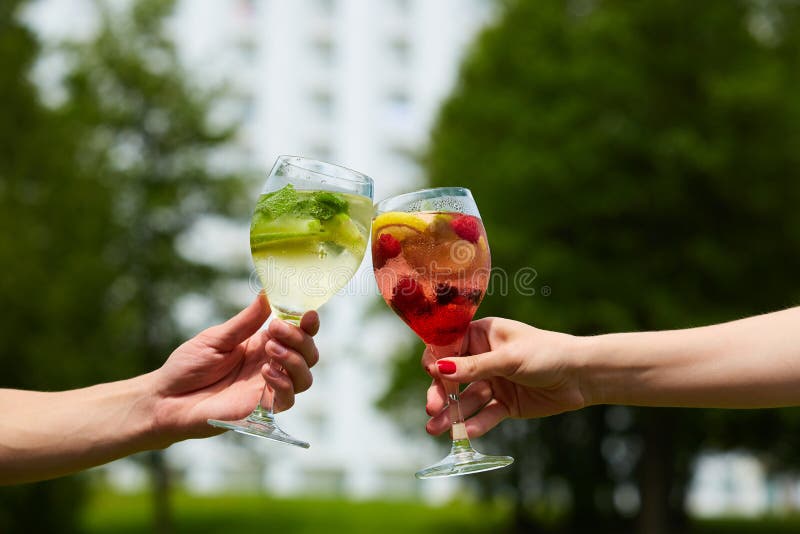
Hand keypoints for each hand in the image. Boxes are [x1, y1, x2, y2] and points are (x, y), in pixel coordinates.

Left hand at [150, 293, 319, 443]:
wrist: (167, 399)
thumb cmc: (189, 366)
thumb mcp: (217, 337)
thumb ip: (246, 320)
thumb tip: (267, 293)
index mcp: (263, 344)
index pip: (298, 333)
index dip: (308, 323)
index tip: (307, 313)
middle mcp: (272, 365)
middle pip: (309, 353)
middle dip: (300, 338)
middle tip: (276, 330)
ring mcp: (268, 388)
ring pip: (304, 377)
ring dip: (294, 360)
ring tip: (270, 349)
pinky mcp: (262, 410)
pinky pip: (288, 399)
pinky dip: (283, 383)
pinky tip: (265, 372)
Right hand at [423, 317, 584, 437]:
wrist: (582, 376)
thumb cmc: (547, 353)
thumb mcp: (509, 358)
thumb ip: (474, 367)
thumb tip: (439, 369)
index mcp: (482, 336)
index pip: (449, 345)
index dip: (436, 359)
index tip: (430, 372)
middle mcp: (483, 358)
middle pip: (453, 377)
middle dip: (441, 393)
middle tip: (432, 409)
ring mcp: (493, 382)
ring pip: (466, 400)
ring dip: (452, 414)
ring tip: (435, 429)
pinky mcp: (505, 404)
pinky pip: (486, 415)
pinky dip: (476, 424)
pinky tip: (466, 433)